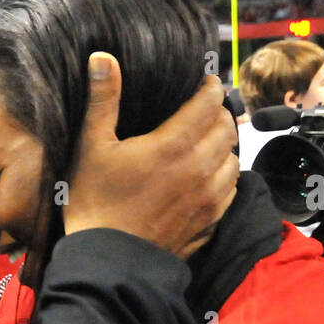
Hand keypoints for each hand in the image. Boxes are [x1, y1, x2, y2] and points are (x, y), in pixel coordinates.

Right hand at [63, 55, 237, 259]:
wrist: (108, 264)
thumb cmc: (95, 205)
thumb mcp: (90, 148)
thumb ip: (102, 101)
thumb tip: (102, 58)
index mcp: (173, 145)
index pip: (209, 101)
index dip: (208, 86)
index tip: (201, 82)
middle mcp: (200, 168)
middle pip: (227, 126)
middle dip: (217, 114)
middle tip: (200, 111)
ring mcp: (209, 197)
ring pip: (234, 158)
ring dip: (223, 146)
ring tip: (204, 143)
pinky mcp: (211, 221)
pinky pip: (230, 188)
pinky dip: (223, 176)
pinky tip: (205, 176)